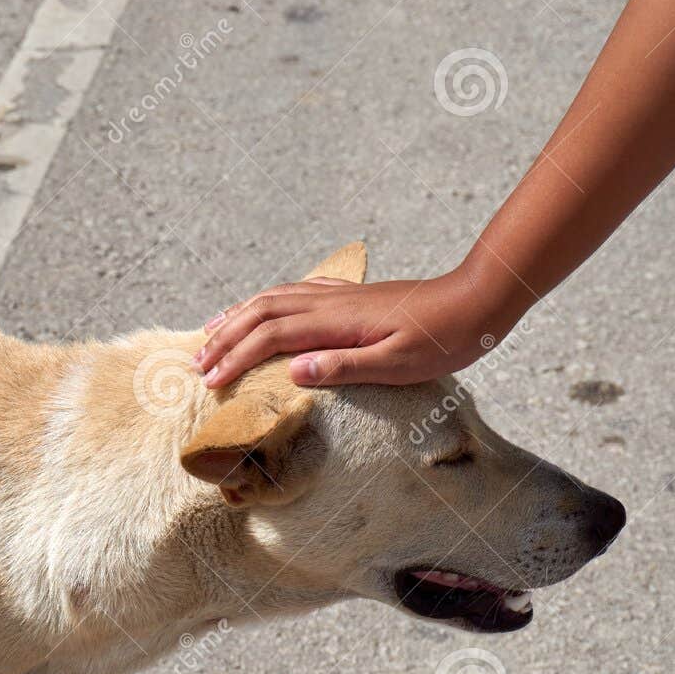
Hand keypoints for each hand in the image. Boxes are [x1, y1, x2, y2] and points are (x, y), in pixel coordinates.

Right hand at [193, 269, 513, 387]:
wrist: (477, 300)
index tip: (210, 381)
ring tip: (212, 332)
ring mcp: (340, 296)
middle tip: (197, 362)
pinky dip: (268, 301)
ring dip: (238, 316)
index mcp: (336, 322)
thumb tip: (294, 371)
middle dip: (224, 337)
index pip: (269, 336)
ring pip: (273, 298)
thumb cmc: (443, 340)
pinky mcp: (352, 296)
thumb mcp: (398, 364)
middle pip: (260, 312)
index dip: (235, 357)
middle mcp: (330, 303)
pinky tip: (265, 309)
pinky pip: (296, 292)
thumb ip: (346, 367)